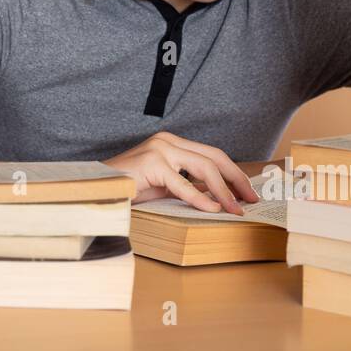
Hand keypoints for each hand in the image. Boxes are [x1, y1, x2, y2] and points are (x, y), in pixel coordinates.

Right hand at [104, 131, 257, 213]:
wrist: (98, 186)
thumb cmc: (129, 188)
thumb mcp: (165, 186)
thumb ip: (189, 185)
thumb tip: (219, 197)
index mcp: (172, 142)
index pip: (212, 154)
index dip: (234, 173)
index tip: (248, 193)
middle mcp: (168, 140)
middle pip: (214, 157)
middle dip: (237, 180)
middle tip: (252, 200)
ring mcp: (160, 149)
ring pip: (204, 168)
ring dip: (224, 191)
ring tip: (236, 210)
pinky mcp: (151, 164)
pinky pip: (182, 184)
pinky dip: (200, 198)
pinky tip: (213, 209)